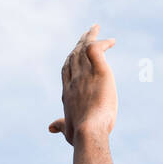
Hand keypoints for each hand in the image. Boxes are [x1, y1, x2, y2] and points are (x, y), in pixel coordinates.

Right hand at [49, 24, 116, 145]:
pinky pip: (97, 50)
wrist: (88, 132)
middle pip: (74, 55)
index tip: (75, 51)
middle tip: (87, 32)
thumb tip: (51, 127)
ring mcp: (85, 75)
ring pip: (84, 49)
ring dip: (90, 37)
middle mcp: (74, 80)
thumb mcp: (68, 130)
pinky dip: (103, 43)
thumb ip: (60, 125)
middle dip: (79, 42)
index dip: (70, 58)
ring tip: (95, 28)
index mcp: (67, 92)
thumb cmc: (79, 135)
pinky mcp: (100, 72)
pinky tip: (111, 41)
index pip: (67, 69)